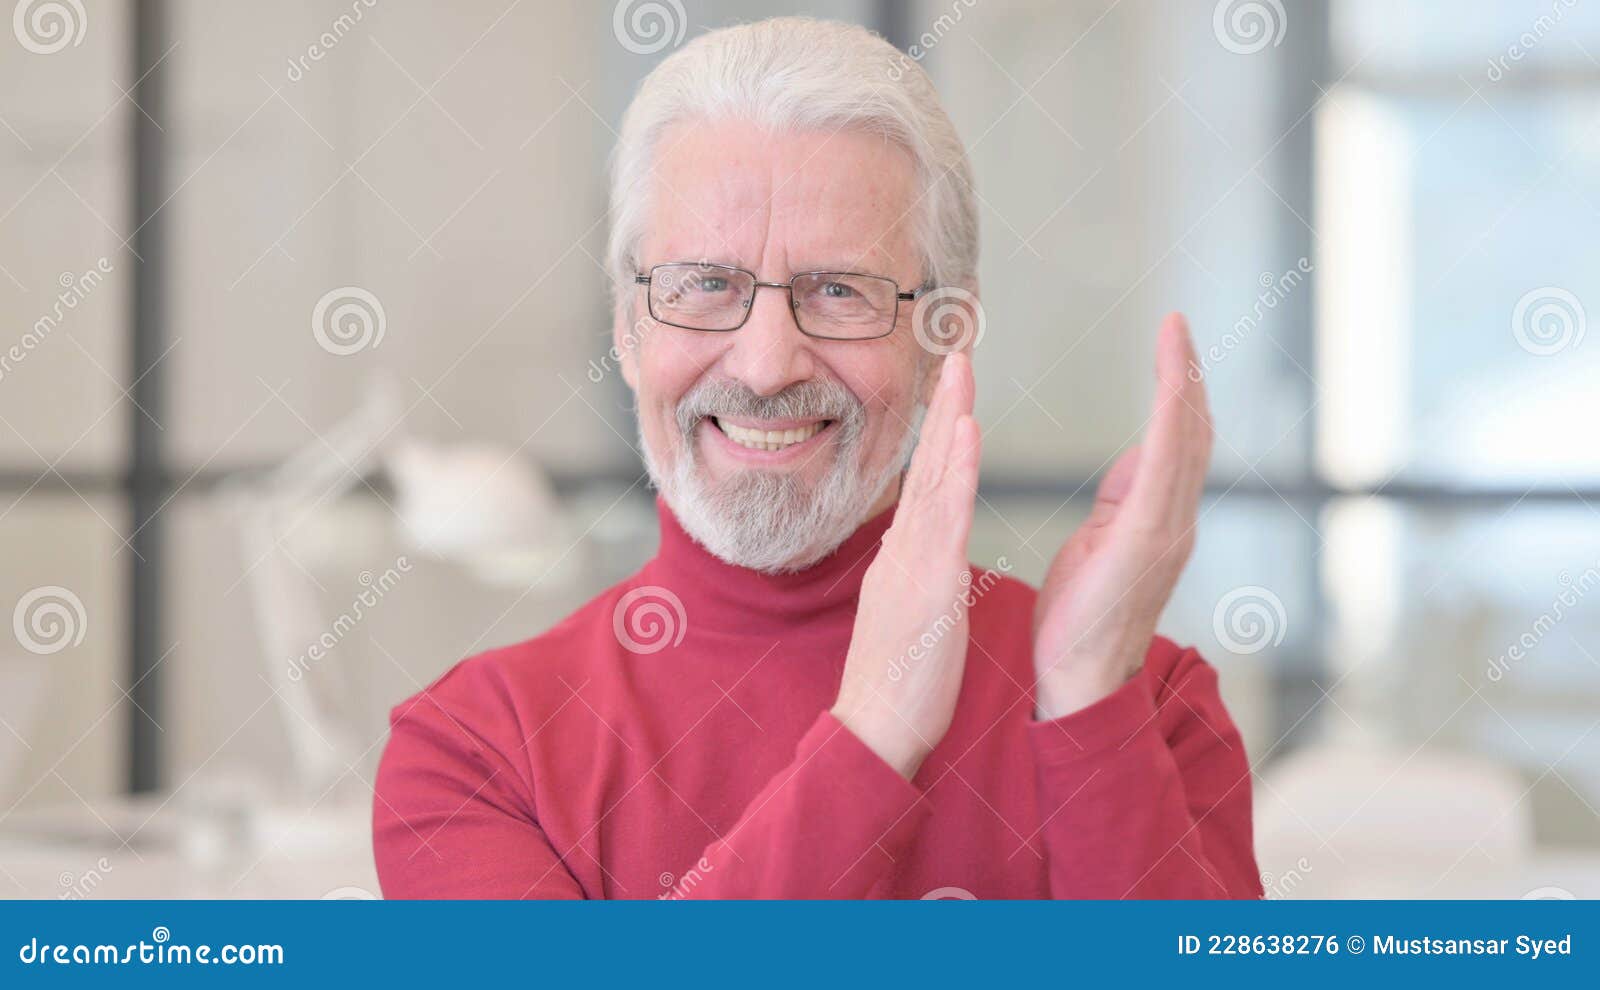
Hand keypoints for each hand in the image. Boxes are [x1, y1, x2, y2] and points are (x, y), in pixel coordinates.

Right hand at [832, 352, 981, 778]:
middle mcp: (902, 548)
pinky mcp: (928, 582)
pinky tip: (966, 431)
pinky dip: (957, 469)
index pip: (924, 481)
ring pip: (934, 476)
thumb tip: (918, 548)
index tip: (950, 391)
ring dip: (948, 417)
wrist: (874, 728)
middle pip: (925, 464)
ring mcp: (911, 561)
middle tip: (956, 353)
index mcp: (901, 556)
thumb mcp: (906, 616)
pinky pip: (946, 516)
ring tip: (961, 369)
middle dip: (942, 405)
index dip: (937, 432)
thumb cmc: (896, 683)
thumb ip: (912, 575)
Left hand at [1032, 313, 1212, 719]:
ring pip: (1186, 441)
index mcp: (1157, 516)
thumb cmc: (1081, 615)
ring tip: (1177, 337)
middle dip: (1188, 376)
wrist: (1076, 676)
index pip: (1175, 442)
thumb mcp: (1100, 540)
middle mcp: (1175, 518)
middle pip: (1191, 433)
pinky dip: (1172, 419)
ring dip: (1184, 384)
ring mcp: (1168, 528)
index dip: (1178, 393)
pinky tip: (1172, 384)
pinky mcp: (1148, 538)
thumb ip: (1122, 499)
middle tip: (1178, 327)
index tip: (1172, 346)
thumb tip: (1135, 459)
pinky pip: (1165, 466)